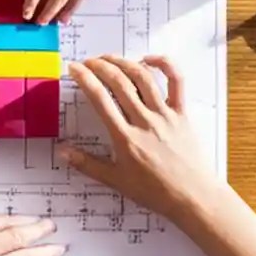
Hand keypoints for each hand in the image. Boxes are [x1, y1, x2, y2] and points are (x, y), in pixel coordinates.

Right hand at [61, 55, 221, 220]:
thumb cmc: (156, 192)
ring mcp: (165, 115)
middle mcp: (144, 121)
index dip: (84, 79)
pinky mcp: (182, 113)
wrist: (193, 197)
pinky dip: (164, 64)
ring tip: (109, 58)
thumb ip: (87, 164)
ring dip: (123, 62)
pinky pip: (176, 81)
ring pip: (143, 77)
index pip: (99, 99)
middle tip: (88, 62)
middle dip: (99, 66)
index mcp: (125, 138)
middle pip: (119, 82)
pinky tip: (148, 59)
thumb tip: (62, 152)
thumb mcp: (116, 181)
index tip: (74, 69)